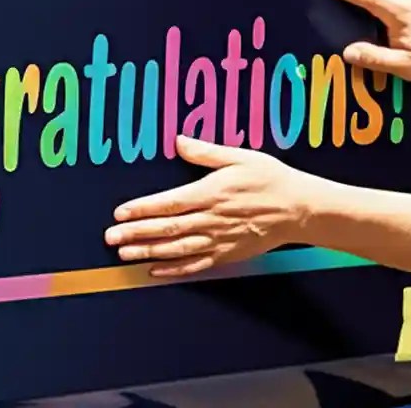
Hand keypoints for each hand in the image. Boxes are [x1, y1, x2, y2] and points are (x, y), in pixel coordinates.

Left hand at [104, 136, 326, 276]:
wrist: (300, 209)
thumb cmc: (270, 179)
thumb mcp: (240, 157)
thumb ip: (206, 152)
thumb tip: (178, 140)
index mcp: (211, 193)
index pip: (169, 203)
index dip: (142, 209)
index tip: (119, 212)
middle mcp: (212, 220)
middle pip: (167, 229)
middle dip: (136, 233)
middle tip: (110, 237)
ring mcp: (219, 240)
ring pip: (177, 249)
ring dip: (148, 252)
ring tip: (124, 254)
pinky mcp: (227, 254)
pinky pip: (196, 264)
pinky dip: (174, 269)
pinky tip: (154, 270)